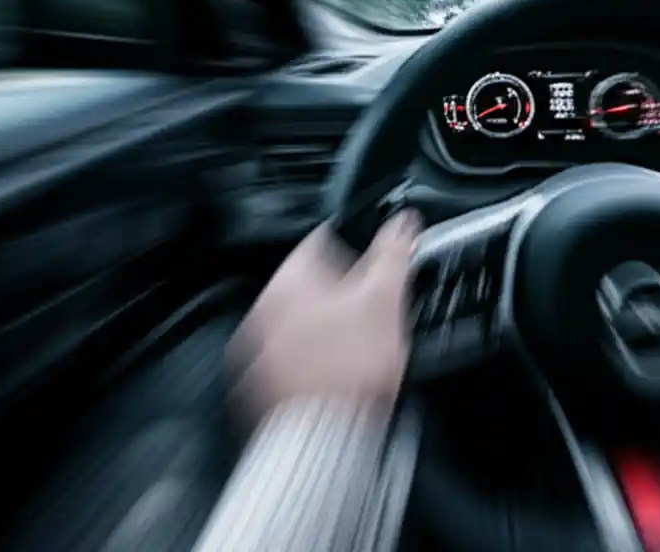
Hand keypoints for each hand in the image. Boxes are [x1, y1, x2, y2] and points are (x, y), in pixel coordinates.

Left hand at [228, 212, 420, 425]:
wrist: (329, 437)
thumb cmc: (354, 366)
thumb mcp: (386, 299)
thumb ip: (394, 253)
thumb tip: (403, 222)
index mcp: (289, 279)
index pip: (321, 240)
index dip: (356, 248)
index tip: (375, 268)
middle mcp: (263, 309)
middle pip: (309, 284)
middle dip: (340, 293)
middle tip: (371, 312)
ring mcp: (257, 350)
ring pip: (298, 322)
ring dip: (324, 327)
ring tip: (357, 347)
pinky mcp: (260, 386)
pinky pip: (290, 358)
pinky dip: (311, 360)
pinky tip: (336, 374)